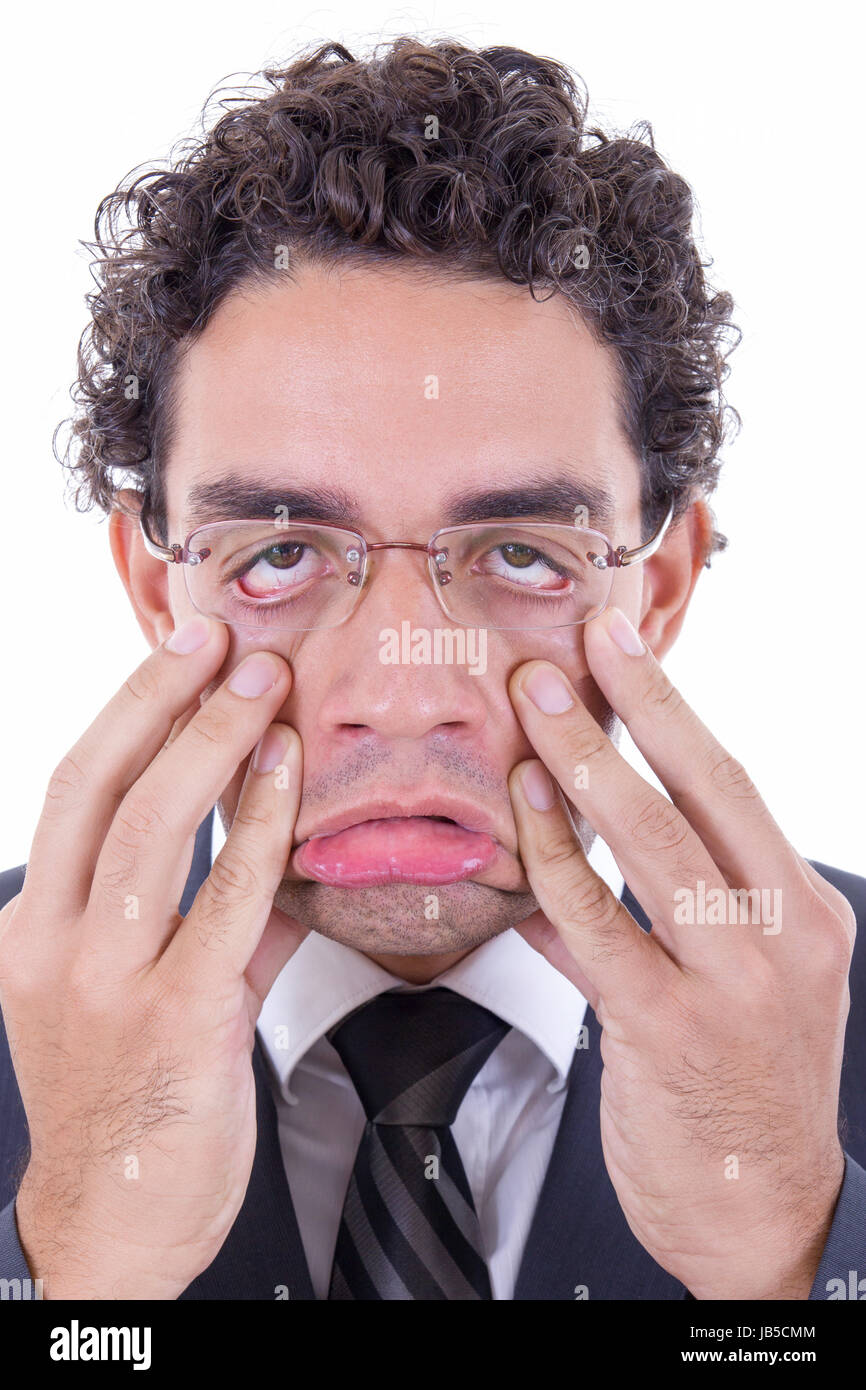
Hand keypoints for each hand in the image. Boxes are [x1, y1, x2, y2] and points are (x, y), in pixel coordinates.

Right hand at [0, 617, 304, 1298]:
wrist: (116, 1222)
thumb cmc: (130, 1099)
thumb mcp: (141, 993)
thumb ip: (212, 919)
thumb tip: (285, 854)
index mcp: (31, 925)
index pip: (73, 789)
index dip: (129, 709)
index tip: (181, 650)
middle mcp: (52, 944)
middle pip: (99, 787)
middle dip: (165, 700)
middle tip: (226, 642)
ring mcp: (106, 983)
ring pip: (152, 831)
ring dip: (214, 745)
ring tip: (264, 686)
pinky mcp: (175, 1021)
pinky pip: (227, 904)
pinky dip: (260, 831)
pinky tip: (289, 781)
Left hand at [507, 606, 853, 1299]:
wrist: (764, 1214)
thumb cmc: (744, 1090)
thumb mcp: (739, 986)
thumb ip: (667, 916)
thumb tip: (571, 849)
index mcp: (805, 910)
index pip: (733, 784)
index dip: (673, 705)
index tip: (624, 644)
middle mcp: (783, 936)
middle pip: (703, 791)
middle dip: (636, 706)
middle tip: (574, 646)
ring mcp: (734, 985)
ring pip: (652, 846)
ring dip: (584, 767)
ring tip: (533, 710)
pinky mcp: (670, 1031)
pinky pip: (597, 929)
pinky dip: (554, 866)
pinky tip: (520, 822)